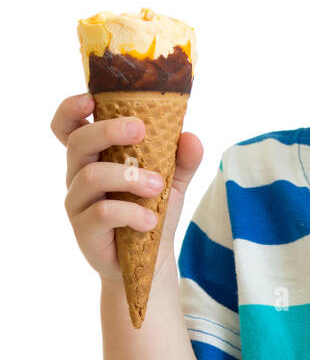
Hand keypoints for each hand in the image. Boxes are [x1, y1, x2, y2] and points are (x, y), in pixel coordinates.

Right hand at [51, 92, 203, 284]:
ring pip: (91, 176)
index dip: (71, 109)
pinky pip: (102, 213)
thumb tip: (191, 137)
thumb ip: (183, 158)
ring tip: (158, 186)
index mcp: (95, 155)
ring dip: (129, 176)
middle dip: (108, 130)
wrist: (151, 259)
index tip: (90, 100)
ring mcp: (78, 202)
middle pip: (78, 141)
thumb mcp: (174, 181)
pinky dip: (131, 213)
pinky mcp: (84, 229)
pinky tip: (151, 220)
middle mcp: (79, 174)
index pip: (68, 126)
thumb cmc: (154, 209)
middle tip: (141, 130)